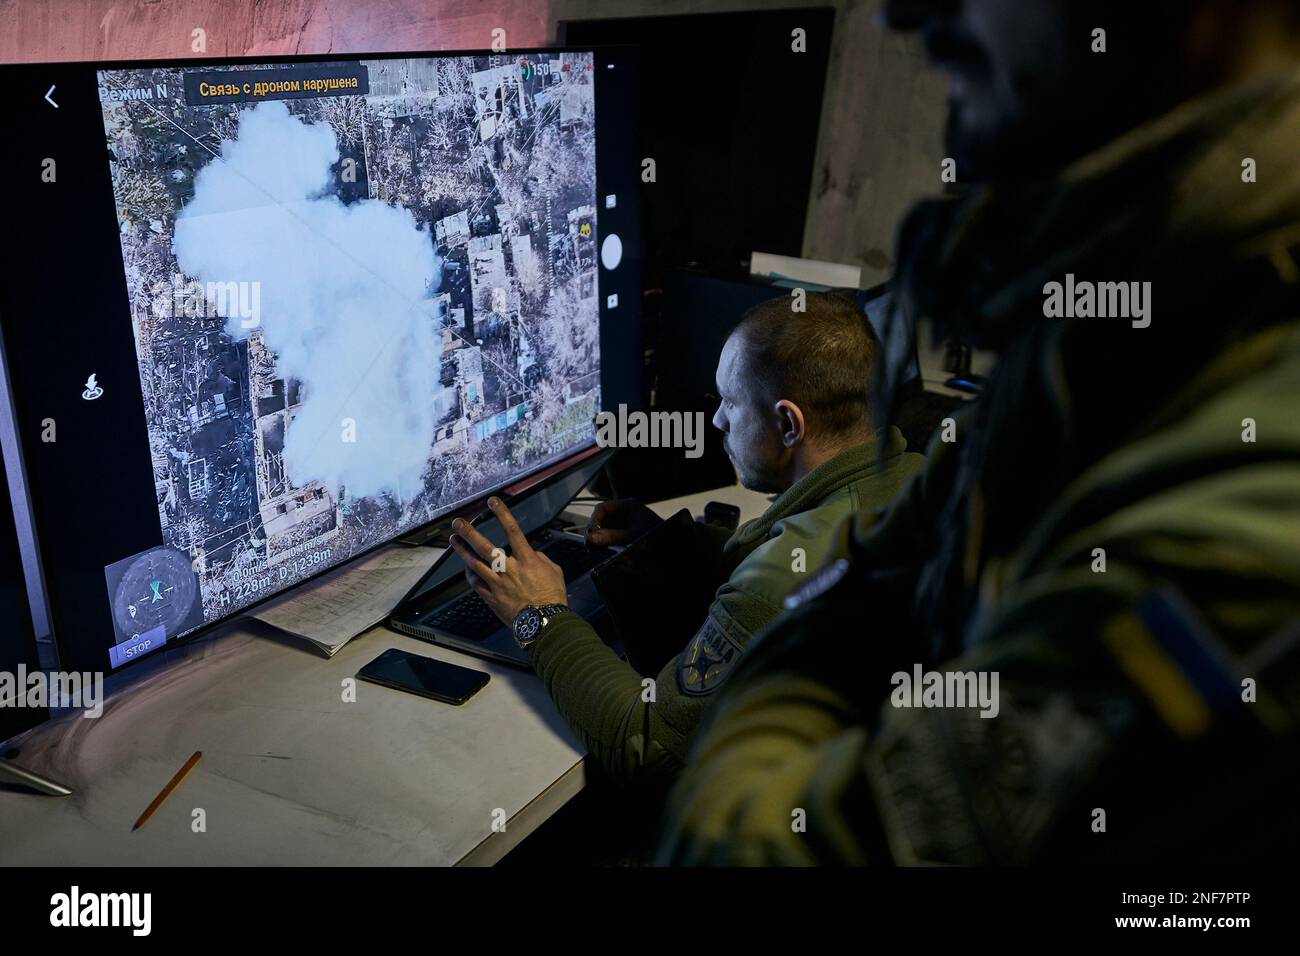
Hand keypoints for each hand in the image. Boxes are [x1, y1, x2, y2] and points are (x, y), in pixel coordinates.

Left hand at [449, 496, 567, 626]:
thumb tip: (533, 556)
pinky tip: (467, 568)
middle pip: (485, 547)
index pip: (513, 530)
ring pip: (475, 564)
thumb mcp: (554, 572)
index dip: (502, 514)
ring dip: (462, 551)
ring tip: (453, 540)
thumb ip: (541, 560)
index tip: (493, 502)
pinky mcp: (491, 597)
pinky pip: (476, 583)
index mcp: (527, 560)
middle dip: (470, 533)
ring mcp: (498, 583)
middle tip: (458, 523)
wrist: (544, 623)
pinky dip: (470, 574)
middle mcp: (509, 569)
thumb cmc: (552, 598)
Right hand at [585, 498, 662, 547]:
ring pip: (605, 528)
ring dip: (599, 538)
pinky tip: (603, 551)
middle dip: (595, 531)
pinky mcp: (628, 534)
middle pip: (602, 519)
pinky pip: (612, 536)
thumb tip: (591, 538)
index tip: (590, 535)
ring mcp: (627, 523)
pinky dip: (606, 543)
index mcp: (628, 506)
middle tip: (590, 546)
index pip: (602, 508)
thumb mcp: (633, 537)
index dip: (593, 521)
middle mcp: (626, 513)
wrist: (673, 547)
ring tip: (596, 550)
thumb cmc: (658, 537)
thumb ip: (612, 537)